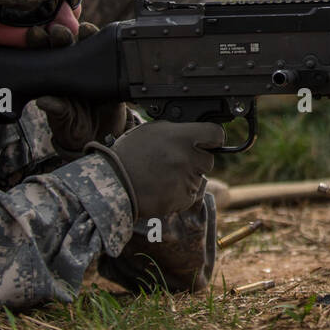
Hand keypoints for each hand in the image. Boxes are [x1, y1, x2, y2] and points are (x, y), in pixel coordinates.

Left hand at [32, 22, 127, 154]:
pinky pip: (110, 56)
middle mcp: (69, 68)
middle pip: (64, 44)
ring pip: (86, 45)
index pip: (42, 54)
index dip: (38, 42)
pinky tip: (106, 38)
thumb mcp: (64, 122)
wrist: (102, 136)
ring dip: (85, 35)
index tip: (35, 33)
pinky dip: (109, 46)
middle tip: (58, 32)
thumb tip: (43, 102)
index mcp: (52, 77)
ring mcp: (90, 68)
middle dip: (61, 35)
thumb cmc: (74, 127)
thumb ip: (57, 111)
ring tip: (85, 30)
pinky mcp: (110, 72)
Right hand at [90, 121, 223, 220]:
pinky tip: (163, 188)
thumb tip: (193, 132)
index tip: (210, 142)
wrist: (114, 184)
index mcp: (181, 136)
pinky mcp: (183, 198)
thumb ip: (177, 131)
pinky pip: (190, 195)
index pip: (215, 134)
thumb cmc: (129, 155)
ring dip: (186, 178)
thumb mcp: (152, 131)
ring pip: (198, 178)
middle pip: (208, 159)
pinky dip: (180, 194)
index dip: (214, 138)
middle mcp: (188, 157)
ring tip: (162, 176)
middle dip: (196, 161)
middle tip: (174, 163)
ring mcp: (187, 179)